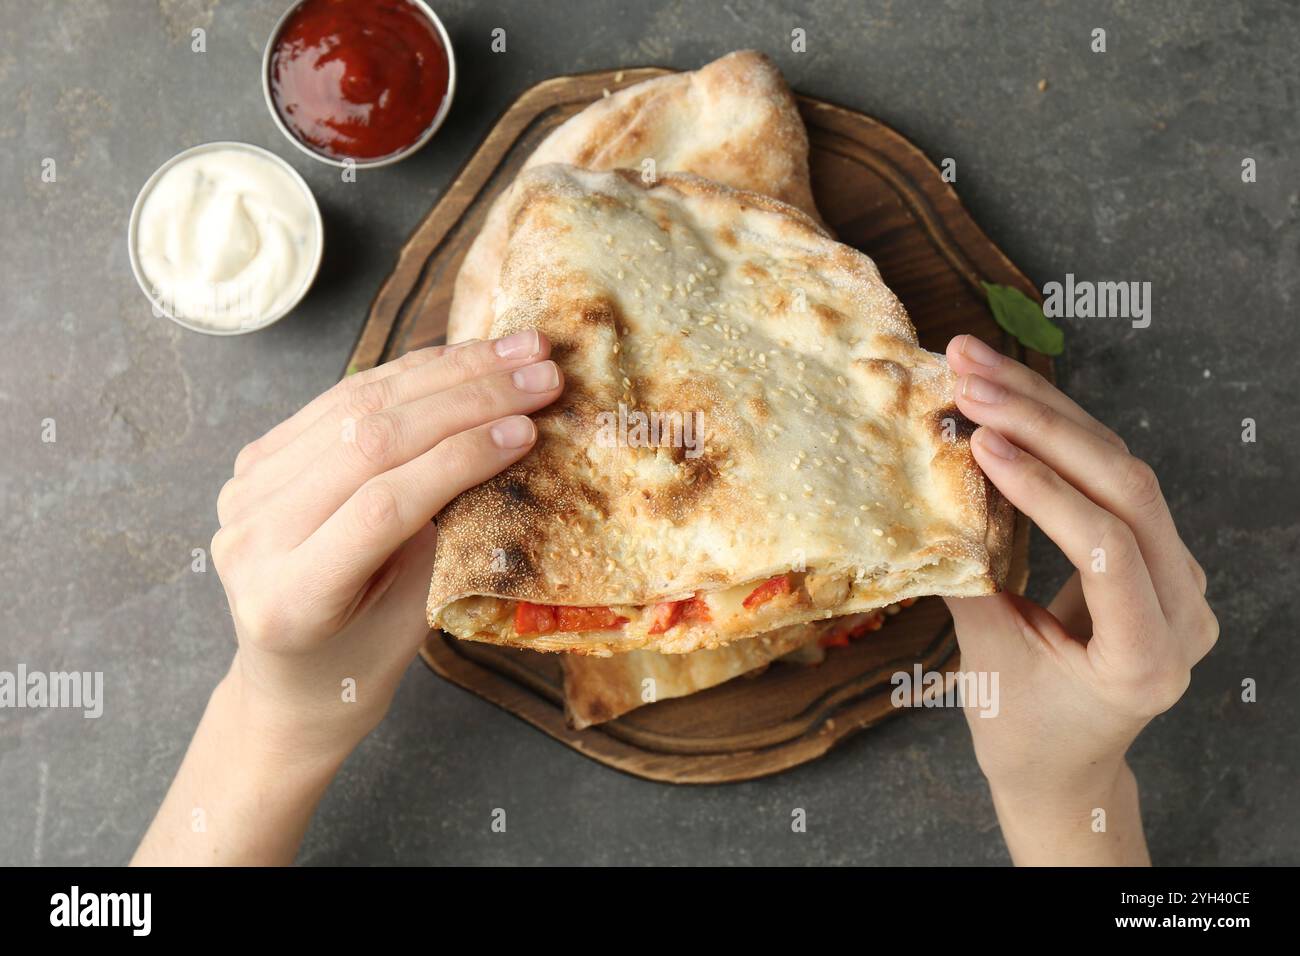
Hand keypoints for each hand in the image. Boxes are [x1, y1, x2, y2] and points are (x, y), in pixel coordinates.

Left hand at [211, 331, 562, 760]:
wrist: (290, 676)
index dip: (459, 459)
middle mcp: (253, 537)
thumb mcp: (415, 617)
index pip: (383, 505)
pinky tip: (465, 356)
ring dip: (447, 371)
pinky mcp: (257, 458)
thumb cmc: (362, 661)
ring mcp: (247, 491)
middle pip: (368, 442)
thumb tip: (514, 444)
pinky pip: (340, 399)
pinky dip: (409, 373)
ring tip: (519, 352)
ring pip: (355, 405)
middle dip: (466, 400)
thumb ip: (446, 538)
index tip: (528, 430)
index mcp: (291, 598)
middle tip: (541, 376)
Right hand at [942, 334, 1216, 863]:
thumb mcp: (990, 666)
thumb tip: (934, 497)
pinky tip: (1006, 397)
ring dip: (1045, 412)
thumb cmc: (1022, 736)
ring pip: (1121, 469)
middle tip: (969, 374)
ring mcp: (1178, 578)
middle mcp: (1184, 611)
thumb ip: (972, 580)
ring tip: (974, 363)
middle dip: (1042, 423)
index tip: (979, 439)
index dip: (1043, 487)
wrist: (1066, 769)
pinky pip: (1112, 480)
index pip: (1108, 548)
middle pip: (1127, 489)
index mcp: (1148, 658)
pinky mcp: (1156, 555)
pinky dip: (1055, 435)